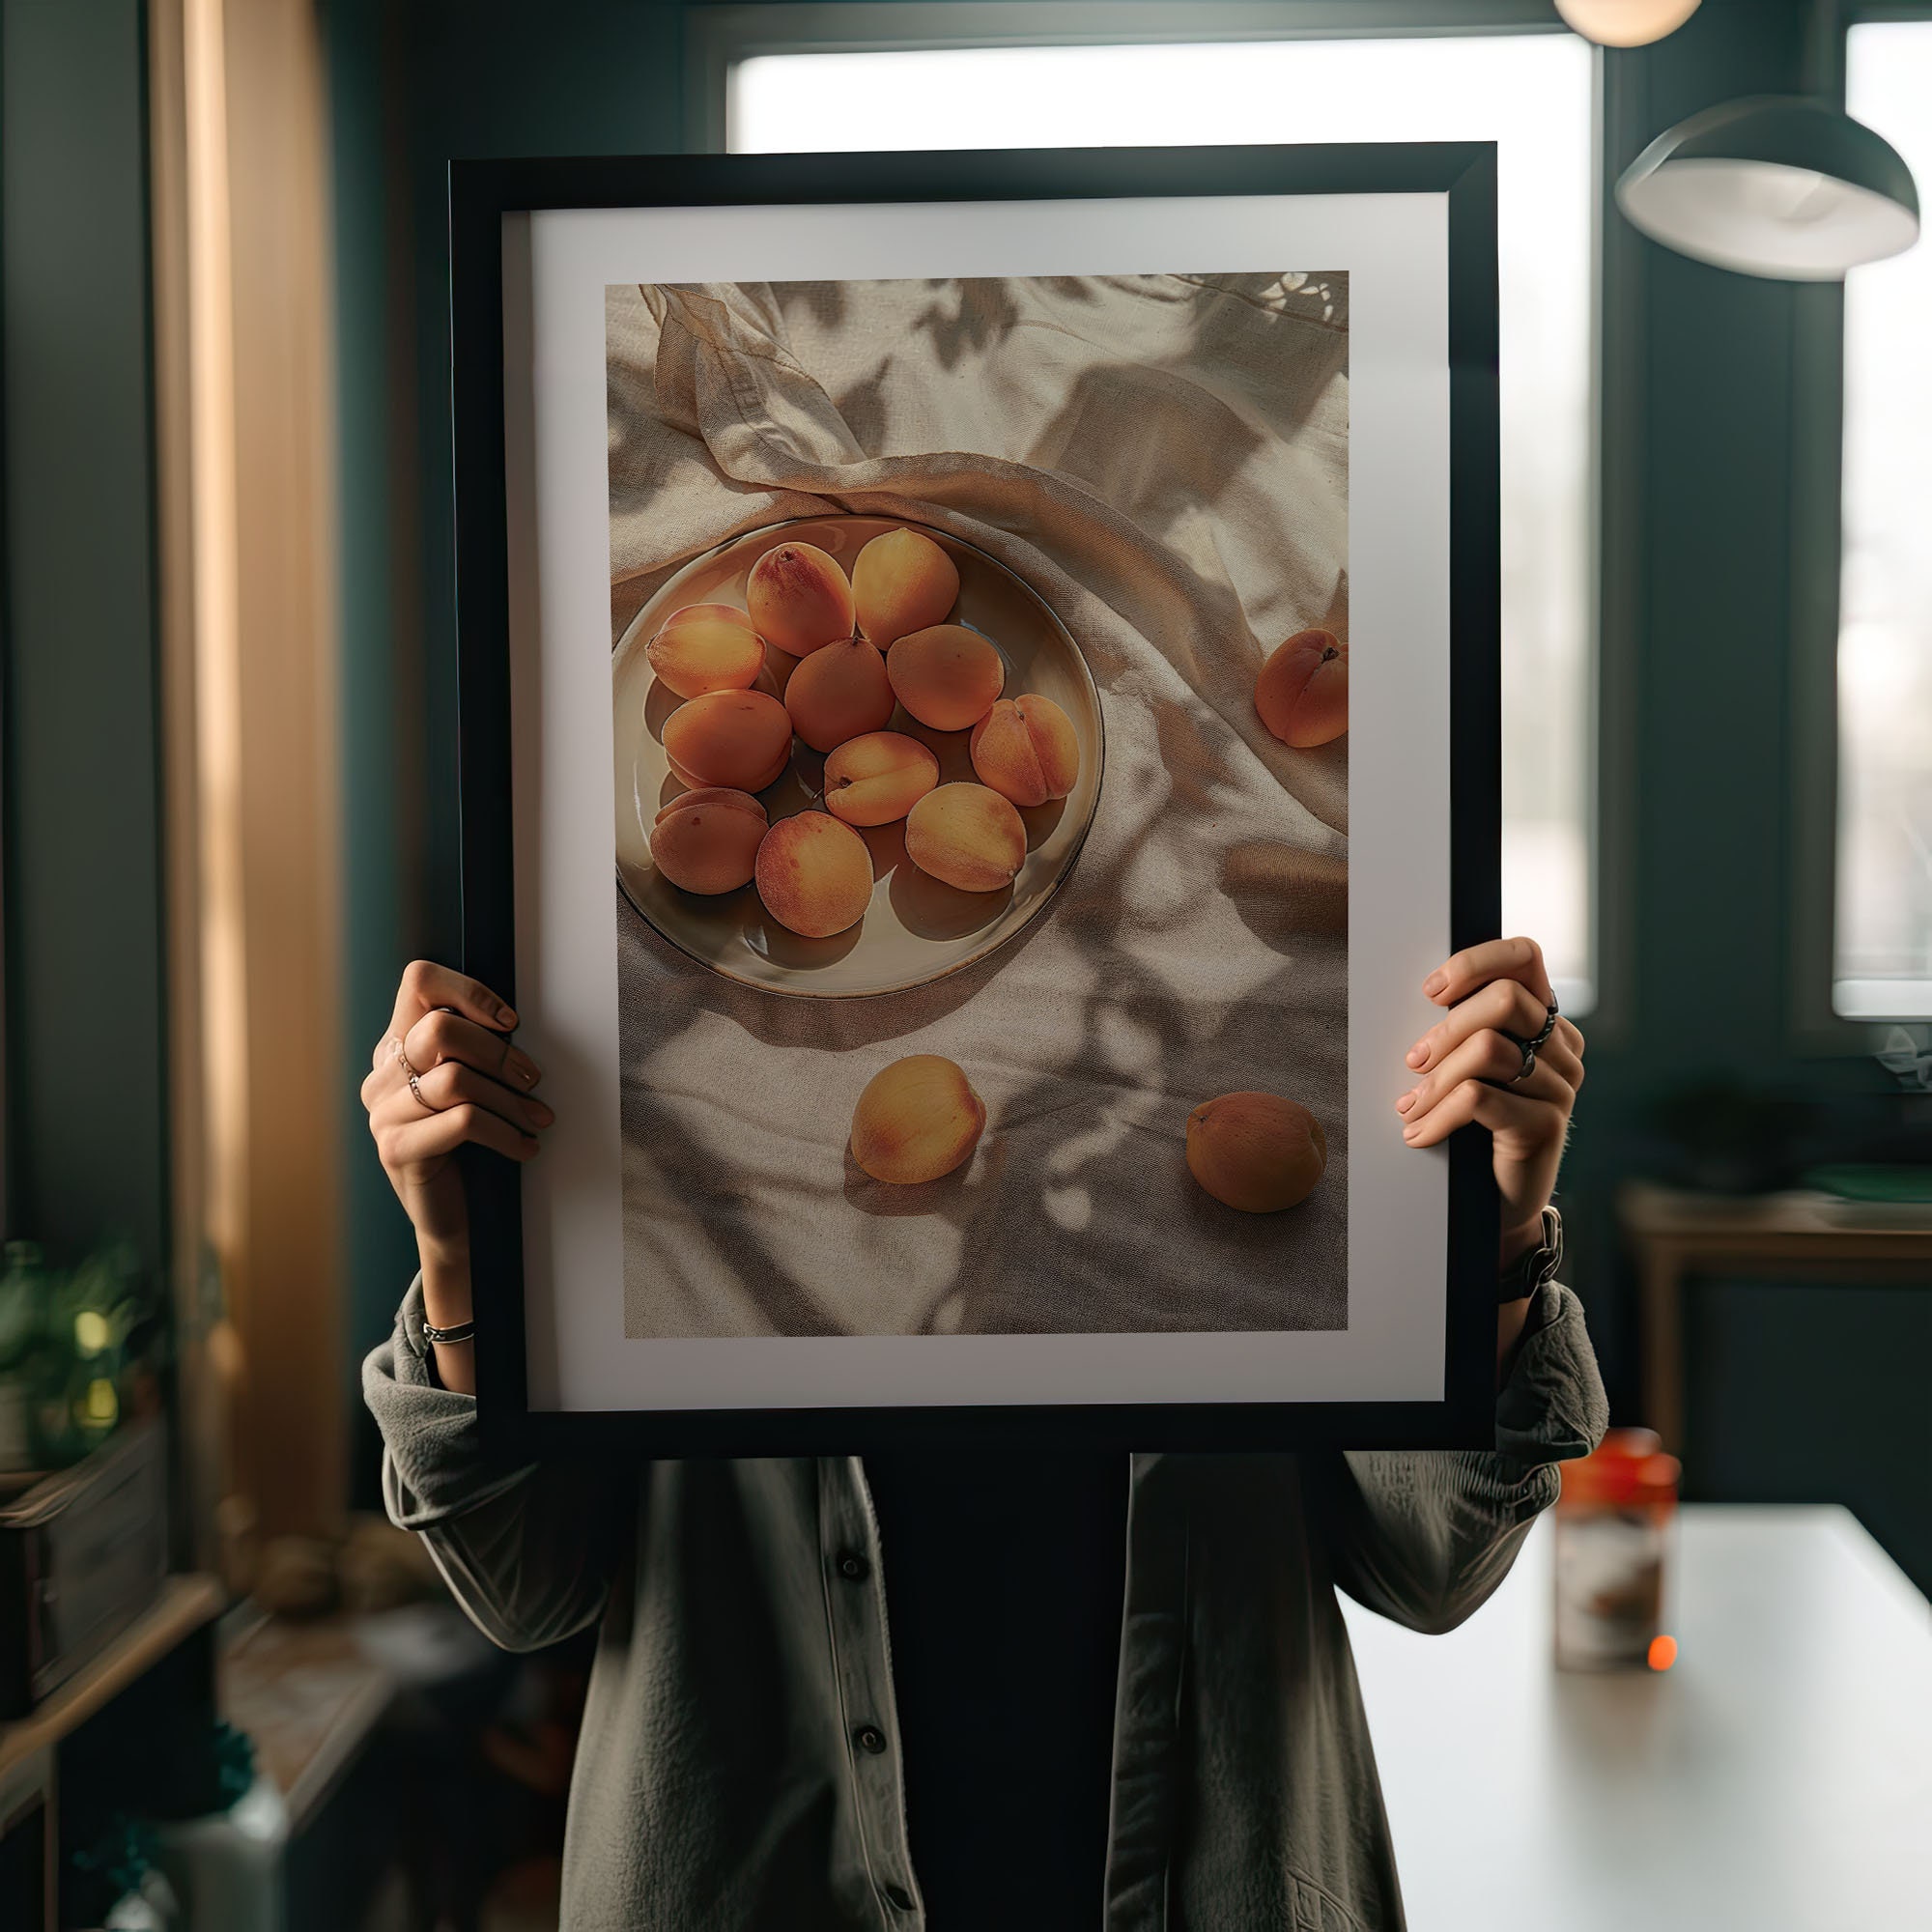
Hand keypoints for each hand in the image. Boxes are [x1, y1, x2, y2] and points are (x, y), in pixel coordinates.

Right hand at [360, 963, 550, 1388]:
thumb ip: (475, 1048)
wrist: (455, 1220)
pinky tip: (526, 1148)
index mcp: (396, 1047)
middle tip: (533, 1079)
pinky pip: (462, 1121)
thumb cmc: (473, 1145)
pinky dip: (505, 1132)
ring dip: (510, 1099)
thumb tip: (517, 1019)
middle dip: (500, 1052)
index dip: (468, 990)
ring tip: (538, 1119)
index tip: (510, 1021)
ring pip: (455, 1078)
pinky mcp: (398, 1151)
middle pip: (440, 1028)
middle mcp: (382, 1076)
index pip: (418, 982)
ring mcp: (383, 1115)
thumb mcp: (473, 1086)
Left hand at [1394, 936, 1583, 1266]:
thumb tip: (1421, 992)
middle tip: (1412, 1062)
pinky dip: (1438, 1114)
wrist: (1497, 1202)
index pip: (1526, 958)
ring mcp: (1560, 1087)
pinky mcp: (1546, 1126)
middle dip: (1446, 1028)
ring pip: (1487, 1050)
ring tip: (1408, 1107)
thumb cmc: (1474, 1125)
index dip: (1476, 961)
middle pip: (1505, 1000)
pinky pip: (1480, 1099)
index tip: (1431, 991)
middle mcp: (1563, 1048)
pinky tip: (1418, 1134)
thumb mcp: (1468, 1067)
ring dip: (1434, 1080)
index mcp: (1546, 1020)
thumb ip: (1460, 1027)